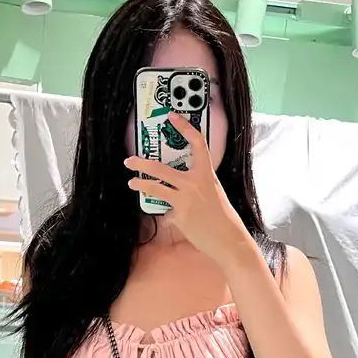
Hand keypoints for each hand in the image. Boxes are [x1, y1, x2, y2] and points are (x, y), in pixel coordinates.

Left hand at [124, 112, 250, 265]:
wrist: (228, 238)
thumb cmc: (223, 217)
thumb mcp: (214, 192)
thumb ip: (199, 184)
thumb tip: (183, 183)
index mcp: (206, 174)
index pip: (197, 143)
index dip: (184, 127)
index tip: (172, 118)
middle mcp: (193, 183)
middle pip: (160, 168)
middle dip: (141, 163)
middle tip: (130, 161)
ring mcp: (184, 199)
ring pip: (155, 188)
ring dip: (141, 184)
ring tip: (133, 183)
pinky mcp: (178, 216)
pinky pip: (166, 214)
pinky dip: (168, 217)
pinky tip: (173, 221)